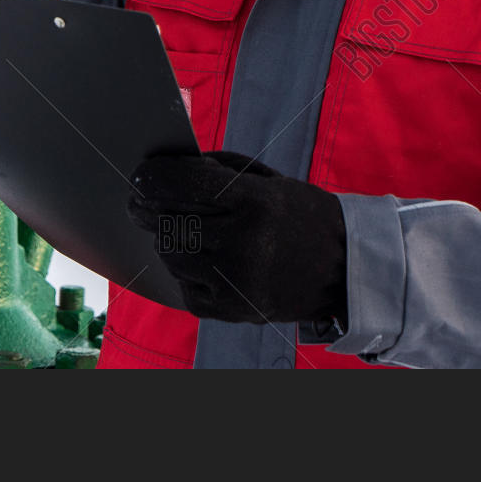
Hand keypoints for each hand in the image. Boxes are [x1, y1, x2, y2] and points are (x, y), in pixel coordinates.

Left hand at [127, 150, 347, 324]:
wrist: (344, 268)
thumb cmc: (302, 215)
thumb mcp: (270, 181)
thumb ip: (220, 171)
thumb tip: (169, 171)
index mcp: (256, 203)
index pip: (186, 184)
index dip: (156, 177)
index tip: (141, 174)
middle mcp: (244, 243)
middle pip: (171, 223)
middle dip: (147, 210)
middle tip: (136, 203)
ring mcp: (237, 281)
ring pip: (173, 256)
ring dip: (167, 240)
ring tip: (172, 230)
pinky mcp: (234, 310)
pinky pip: (187, 288)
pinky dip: (184, 272)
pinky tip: (195, 259)